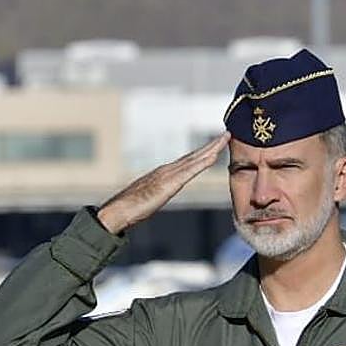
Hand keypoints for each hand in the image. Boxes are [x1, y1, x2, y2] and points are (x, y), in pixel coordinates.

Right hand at [95, 133, 229, 235]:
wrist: (118, 211)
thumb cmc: (130, 209)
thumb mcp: (148, 199)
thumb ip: (156, 194)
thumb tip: (160, 195)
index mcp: (164, 174)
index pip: (187, 161)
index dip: (202, 152)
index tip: (216, 145)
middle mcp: (167, 170)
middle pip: (194, 155)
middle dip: (211, 145)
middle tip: (226, 134)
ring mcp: (168, 175)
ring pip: (195, 159)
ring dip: (211, 148)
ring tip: (225, 138)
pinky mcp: (169, 184)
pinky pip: (190, 171)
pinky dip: (203, 162)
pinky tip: (213, 157)